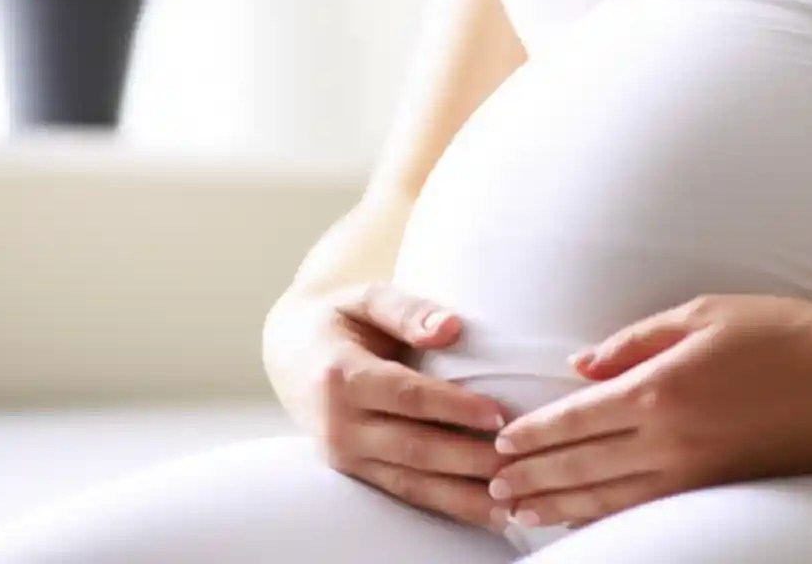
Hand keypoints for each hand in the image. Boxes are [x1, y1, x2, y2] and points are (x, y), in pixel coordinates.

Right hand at [287, 285, 510, 530]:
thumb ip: (408, 309)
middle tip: (519, 464)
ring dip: (462, 497)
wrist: (292, 353)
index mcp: (341, 375)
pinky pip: (405, 494)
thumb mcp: (366, 298)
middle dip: (468, 460)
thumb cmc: (341, 320)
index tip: (499, 414)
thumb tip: (451, 327)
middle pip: (413, 447)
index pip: (407, 396)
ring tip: (511, 503)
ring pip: (411, 482)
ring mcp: (344, 456)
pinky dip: (447, 506)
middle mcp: (338, 424)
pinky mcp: (355, 474)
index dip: (453, 407)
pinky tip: (486, 513)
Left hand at [488, 295, 811, 526]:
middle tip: (491, 487)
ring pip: (610, 498)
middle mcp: (670, 439)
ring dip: (559, 506)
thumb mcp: (701, 315)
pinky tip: (584, 520)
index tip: (501, 443)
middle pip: (582, 465)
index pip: (576, 419)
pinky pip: (649, 510)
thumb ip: (633, 342)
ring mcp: (696, 472)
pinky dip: (607, 518)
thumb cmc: (780, 333)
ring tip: (520, 514)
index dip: (534, 434)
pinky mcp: (719, 490)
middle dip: (531, 477)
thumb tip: (580, 367)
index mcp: (659, 390)